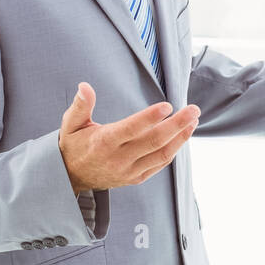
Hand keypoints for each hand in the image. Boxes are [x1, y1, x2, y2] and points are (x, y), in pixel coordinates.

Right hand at [58, 82, 199, 194]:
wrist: (70, 178)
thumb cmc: (73, 145)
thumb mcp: (70, 125)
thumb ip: (80, 106)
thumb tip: (84, 86)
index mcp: (103, 142)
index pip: (131, 129)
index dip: (150, 118)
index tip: (168, 105)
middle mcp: (118, 159)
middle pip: (154, 141)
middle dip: (177, 124)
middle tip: (194, 109)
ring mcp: (129, 171)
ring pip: (161, 155)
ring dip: (181, 137)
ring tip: (194, 120)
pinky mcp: (136, 178)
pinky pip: (159, 164)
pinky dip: (174, 150)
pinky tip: (183, 135)